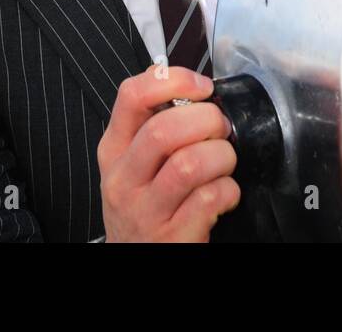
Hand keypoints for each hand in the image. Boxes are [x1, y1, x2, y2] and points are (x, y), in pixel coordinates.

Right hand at [96, 65, 239, 241]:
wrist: (136, 261)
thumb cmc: (143, 207)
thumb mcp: (133, 165)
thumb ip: (151, 125)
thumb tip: (181, 83)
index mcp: (113, 150)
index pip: (132, 95)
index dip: (174, 80)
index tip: (201, 87)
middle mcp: (123, 179)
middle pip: (164, 130)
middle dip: (207, 121)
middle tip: (220, 128)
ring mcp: (144, 211)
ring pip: (190, 164)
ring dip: (221, 156)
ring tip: (223, 162)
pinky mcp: (172, 237)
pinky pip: (209, 198)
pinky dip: (228, 190)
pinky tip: (224, 194)